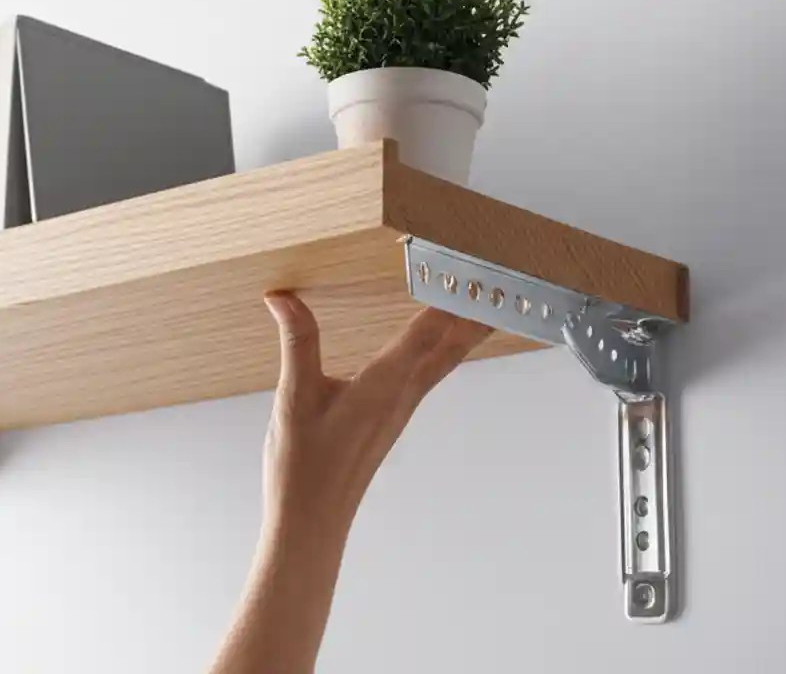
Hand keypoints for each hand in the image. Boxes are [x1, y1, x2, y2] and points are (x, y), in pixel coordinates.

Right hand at [261, 292, 491, 530]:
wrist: (311, 521)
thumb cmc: (304, 469)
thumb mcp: (295, 397)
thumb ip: (297, 343)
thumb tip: (284, 299)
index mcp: (384, 384)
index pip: (429, 328)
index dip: (452, 294)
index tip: (472, 264)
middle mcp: (401, 395)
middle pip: (451, 343)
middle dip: (476, 309)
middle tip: (501, 277)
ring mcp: (400, 409)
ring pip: (444, 359)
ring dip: (464, 329)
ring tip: (483, 301)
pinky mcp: (391, 418)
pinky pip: (428, 374)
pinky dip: (441, 349)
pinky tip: (436, 344)